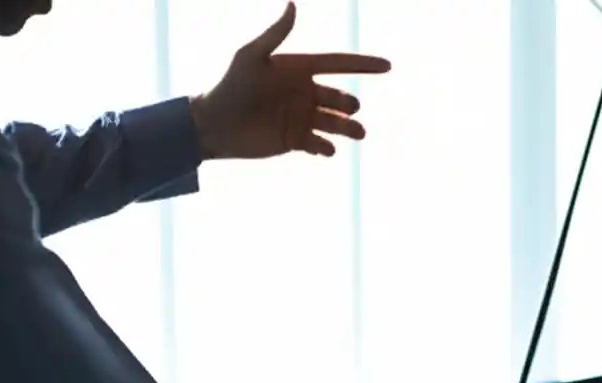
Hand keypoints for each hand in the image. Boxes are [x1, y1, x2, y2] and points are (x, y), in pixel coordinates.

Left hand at [189, 2, 390, 159]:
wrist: (214, 124)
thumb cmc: (230, 86)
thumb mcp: (251, 57)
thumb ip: (275, 34)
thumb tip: (293, 4)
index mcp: (299, 69)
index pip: (338, 64)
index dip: (363, 65)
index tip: (387, 65)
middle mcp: (305, 92)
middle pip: (339, 97)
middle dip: (349, 103)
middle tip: (351, 109)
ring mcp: (301, 117)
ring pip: (335, 123)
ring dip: (349, 128)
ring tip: (359, 133)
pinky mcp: (295, 140)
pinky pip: (319, 144)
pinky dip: (326, 147)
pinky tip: (327, 149)